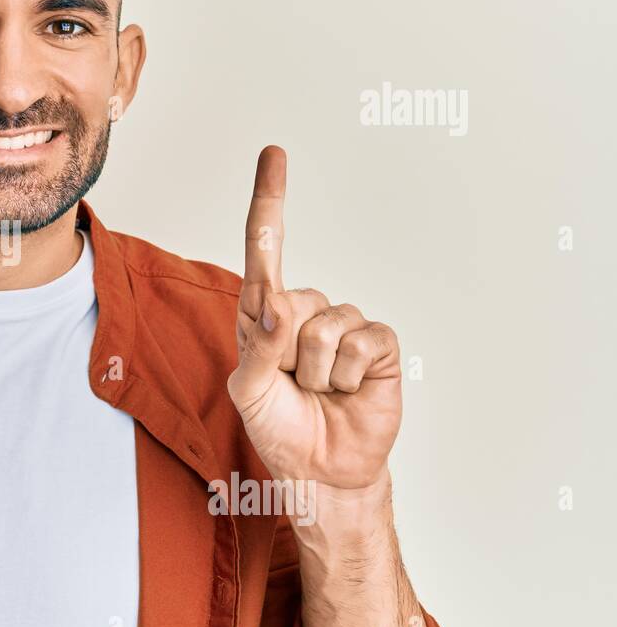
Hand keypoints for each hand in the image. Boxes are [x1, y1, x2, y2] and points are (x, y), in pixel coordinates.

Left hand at [226, 146, 401, 492]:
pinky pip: (361, 342)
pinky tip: (347, 392)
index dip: (270, 202)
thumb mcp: (249, 393)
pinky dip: (348, 376)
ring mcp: (343, 325)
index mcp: (262, 315)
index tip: (274, 154)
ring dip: (317, 373)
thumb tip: (279, 306)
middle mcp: (303, 311)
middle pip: (292, 302)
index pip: (264, 251)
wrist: (324, 472)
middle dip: (287, 356)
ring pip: (325, 328)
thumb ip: (259, 348)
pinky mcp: (377, 344)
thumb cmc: (280, 429)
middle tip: (294, 388)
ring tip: (319, 393)